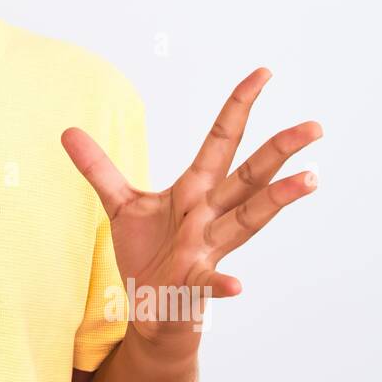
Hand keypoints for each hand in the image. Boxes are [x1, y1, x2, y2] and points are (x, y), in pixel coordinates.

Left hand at [61, 67, 320, 351]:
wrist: (151, 308)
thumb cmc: (148, 254)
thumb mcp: (121, 205)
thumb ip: (98, 168)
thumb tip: (67, 131)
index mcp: (195, 190)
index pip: (221, 141)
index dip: (239, 106)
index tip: (264, 73)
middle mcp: (209, 216)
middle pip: (249, 177)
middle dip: (279, 150)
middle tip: (313, 125)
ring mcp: (206, 249)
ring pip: (248, 221)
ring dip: (277, 201)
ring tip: (310, 180)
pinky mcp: (193, 284)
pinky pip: (211, 283)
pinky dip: (223, 284)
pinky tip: (238, 285)